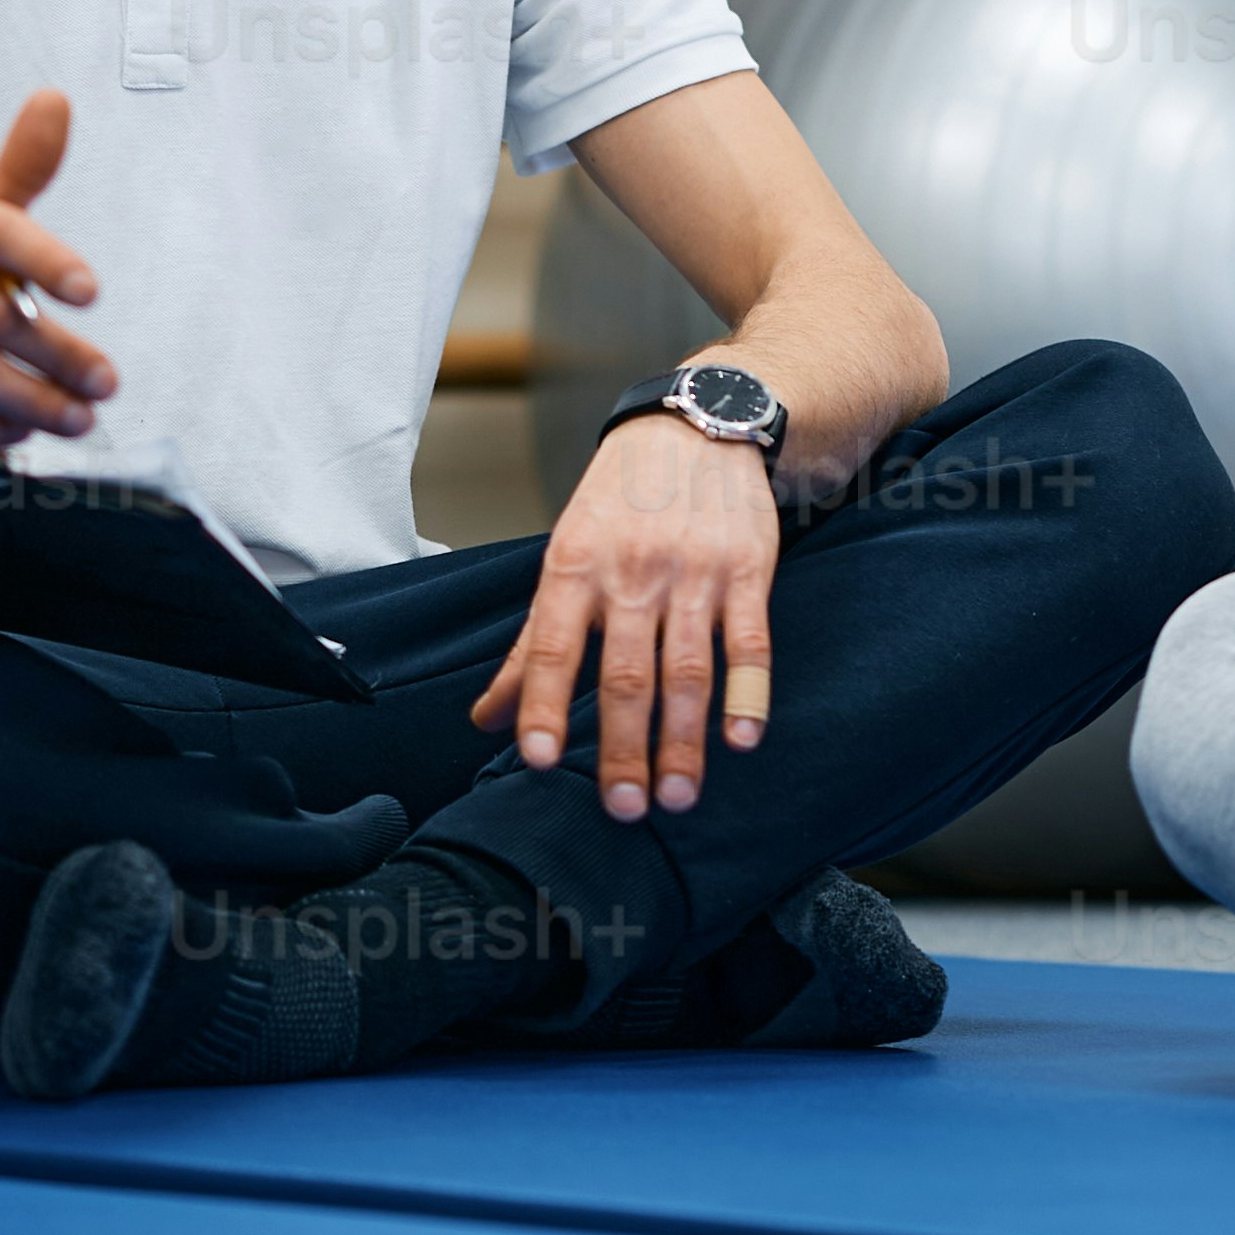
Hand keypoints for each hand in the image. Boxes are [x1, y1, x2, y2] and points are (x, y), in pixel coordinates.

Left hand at [472, 410, 779, 822]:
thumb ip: (529, 641)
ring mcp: (694, 571)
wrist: (699, 424)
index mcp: (575, 565)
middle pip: (626, 671)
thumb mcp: (565, 554)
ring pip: (687, 668)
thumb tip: (484, 719)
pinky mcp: (747, 569)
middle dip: (624, 745)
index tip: (540, 761)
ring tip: (676, 797)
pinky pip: (749, 640)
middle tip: (624, 809)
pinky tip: (741, 740)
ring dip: (683, 739)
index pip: (552, 645)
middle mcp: (632, 570)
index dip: (542, 703)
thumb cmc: (620, 501)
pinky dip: (747, 693)